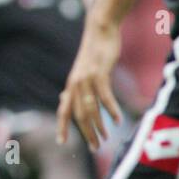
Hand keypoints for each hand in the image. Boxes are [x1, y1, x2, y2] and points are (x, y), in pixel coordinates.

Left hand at [56, 22, 122, 150]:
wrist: (100, 30)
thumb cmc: (93, 51)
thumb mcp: (81, 71)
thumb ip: (74, 87)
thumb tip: (64, 98)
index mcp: (70, 86)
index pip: (63, 110)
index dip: (61, 127)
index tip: (61, 142)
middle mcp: (75, 85)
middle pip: (79, 115)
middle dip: (87, 133)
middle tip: (95, 148)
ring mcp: (86, 79)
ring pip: (91, 109)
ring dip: (99, 126)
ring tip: (106, 138)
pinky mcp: (99, 74)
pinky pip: (105, 97)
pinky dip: (112, 110)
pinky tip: (118, 121)